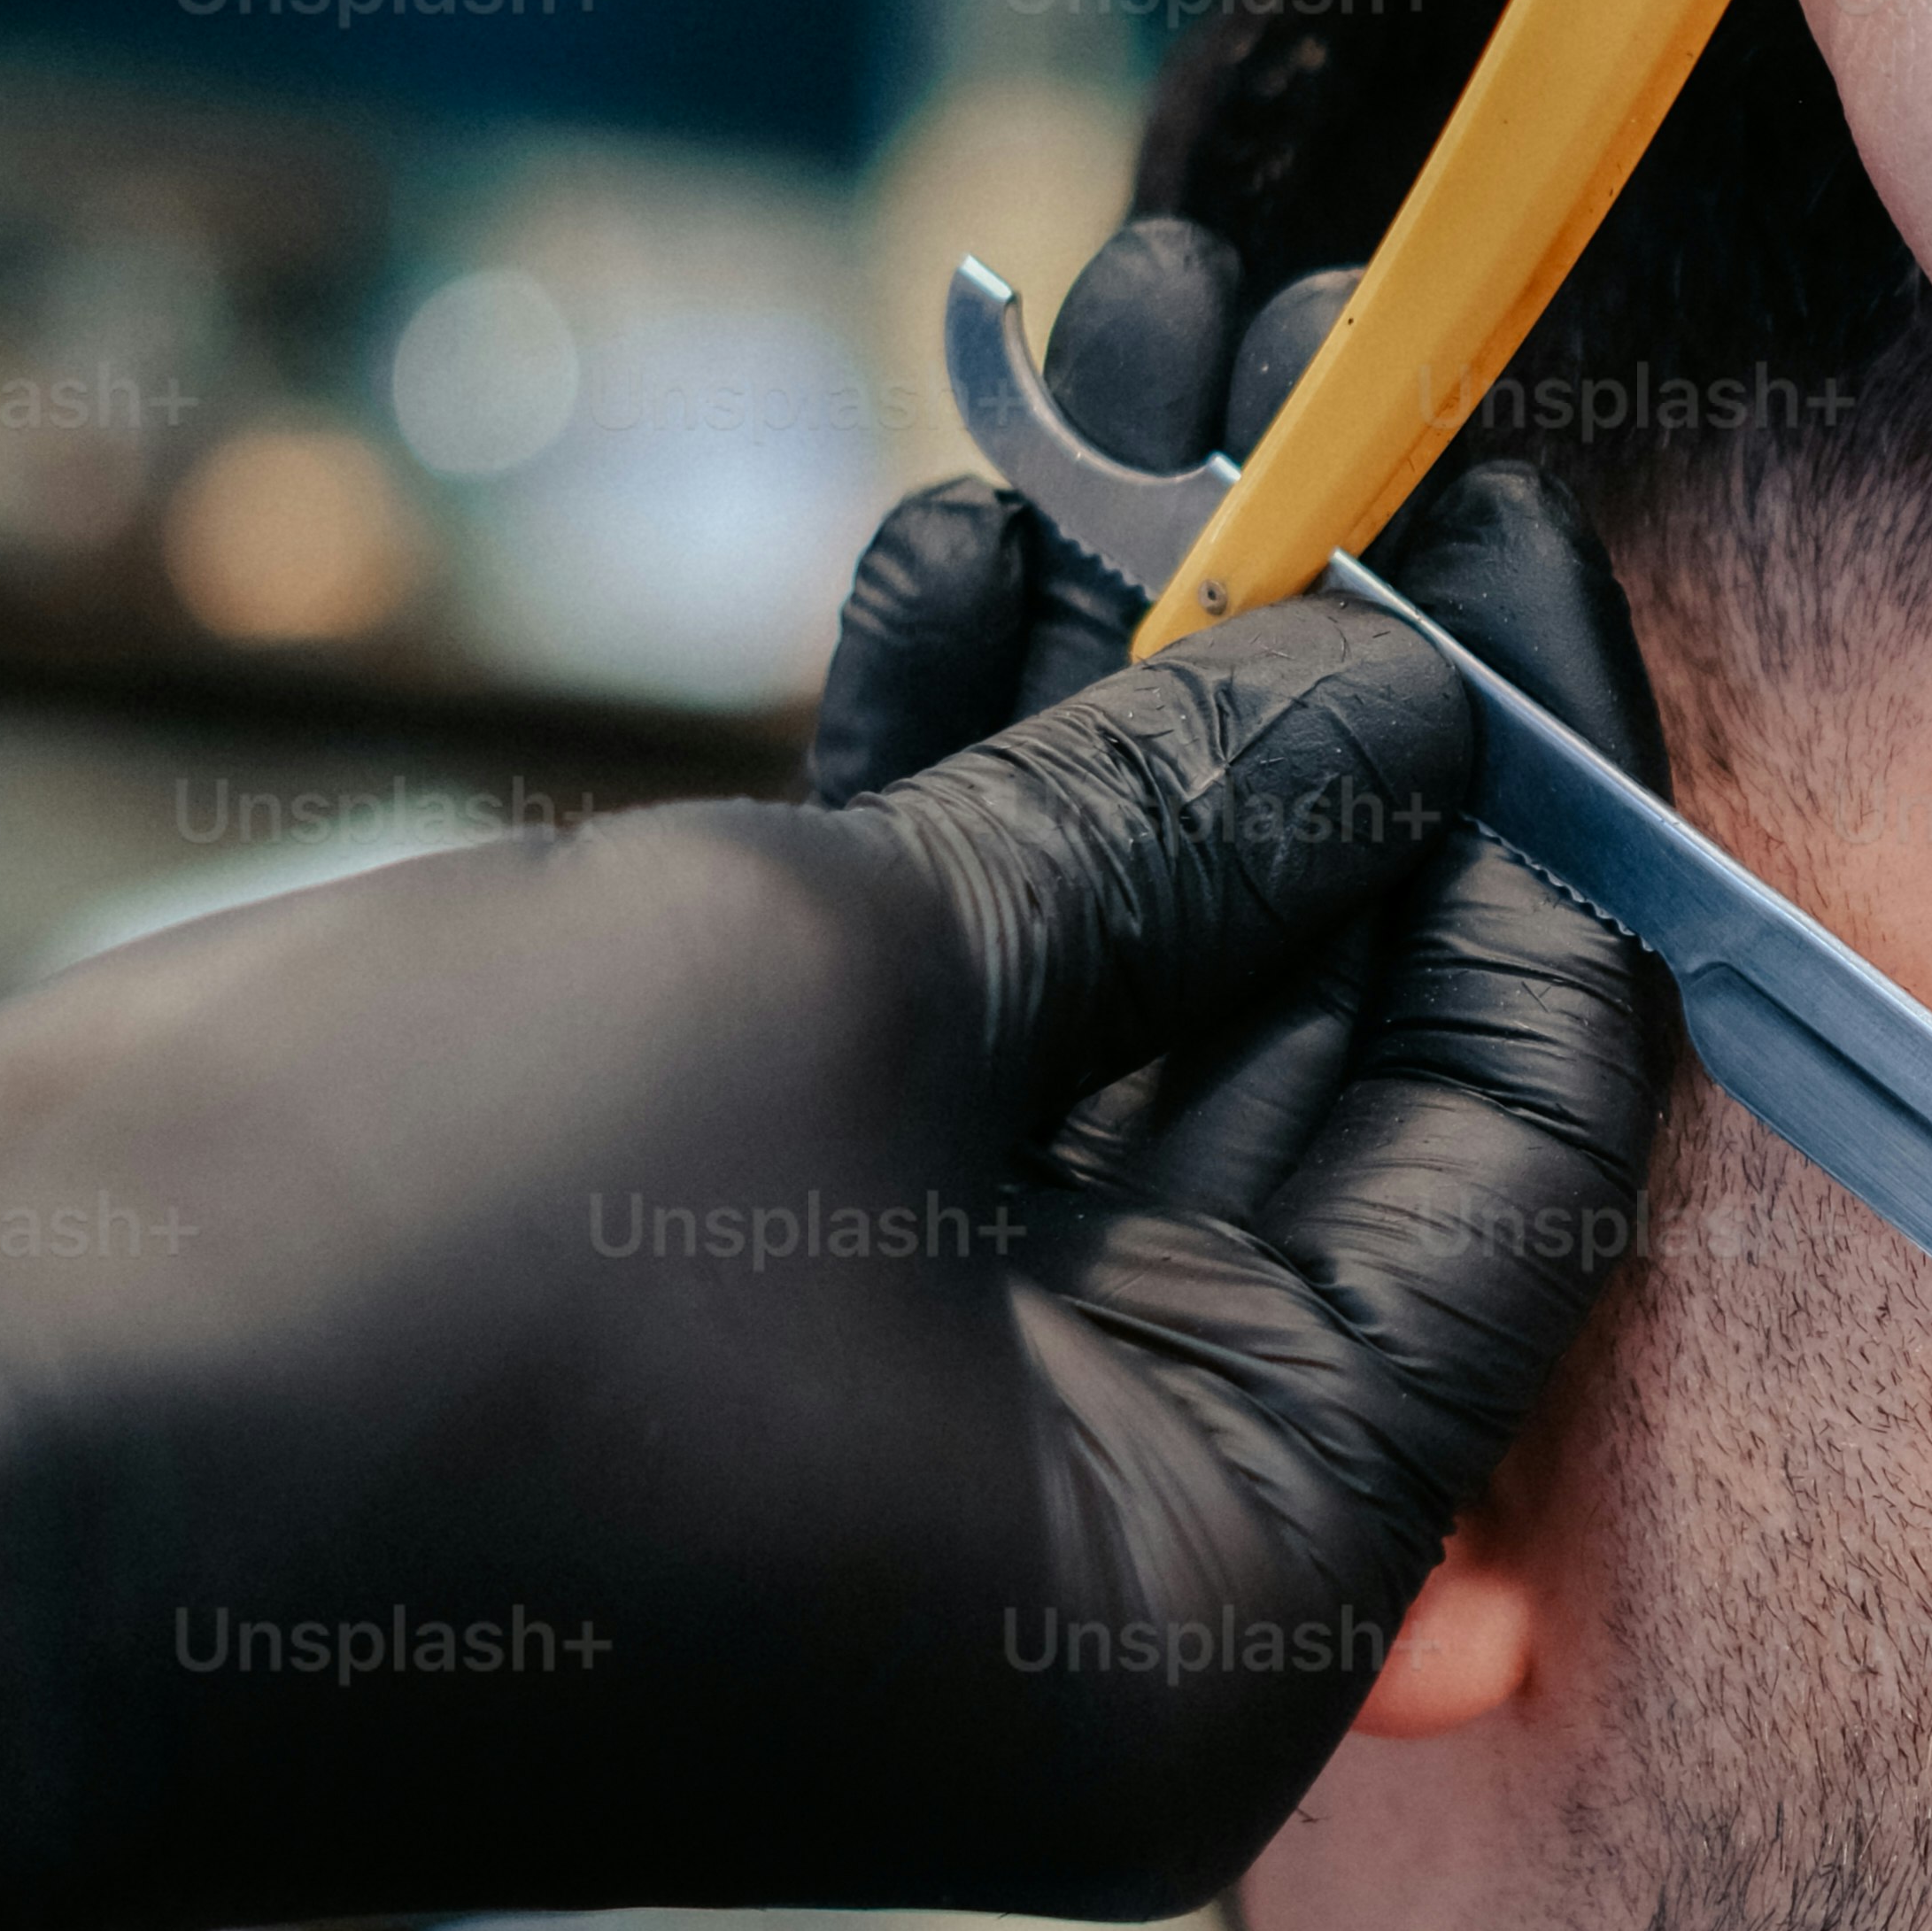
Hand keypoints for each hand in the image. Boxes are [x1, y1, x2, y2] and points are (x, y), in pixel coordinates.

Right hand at [0, 230, 1660, 1930]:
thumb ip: (1172, 827)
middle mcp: (1121, 1547)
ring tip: (1153, 343)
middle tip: (1332, 376)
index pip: (1515, 1145)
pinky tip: (982, 520)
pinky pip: (931, 1047)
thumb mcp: (851, 989)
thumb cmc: (402, 1284)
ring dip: (1118, 681)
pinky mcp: (756, 1312)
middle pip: (1325, 1052)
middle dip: (1312, 692)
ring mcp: (932, 1433)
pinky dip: (947, 804)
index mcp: (1236, 1586)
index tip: (1502, 506)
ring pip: (1118, 1003)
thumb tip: (1401, 692)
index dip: (1529, 800)